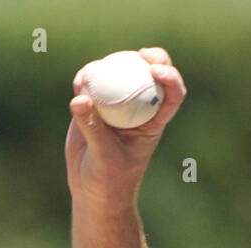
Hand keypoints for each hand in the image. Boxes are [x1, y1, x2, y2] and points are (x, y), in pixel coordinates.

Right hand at [65, 47, 187, 213]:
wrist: (93, 190)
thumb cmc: (108, 179)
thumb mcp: (103, 156)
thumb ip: (92, 127)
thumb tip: (80, 98)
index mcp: (153, 123)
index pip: (171, 97)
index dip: (171, 79)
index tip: (157, 71)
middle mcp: (139, 110)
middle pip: (151, 77)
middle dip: (152, 59)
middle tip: (141, 54)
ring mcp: (117, 105)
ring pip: (120, 74)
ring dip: (110, 66)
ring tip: (91, 77)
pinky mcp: (95, 105)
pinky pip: (92, 82)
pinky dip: (86, 78)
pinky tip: (79, 83)